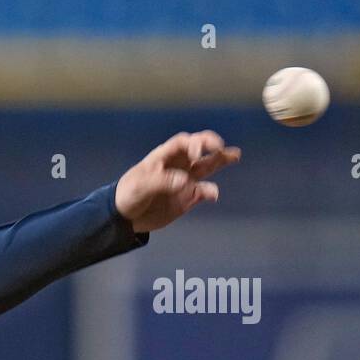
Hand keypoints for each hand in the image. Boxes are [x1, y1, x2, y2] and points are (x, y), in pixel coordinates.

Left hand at [114, 130, 241, 233]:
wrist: (124, 217)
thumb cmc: (128, 194)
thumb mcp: (140, 186)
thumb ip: (162, 182)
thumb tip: (184, 181)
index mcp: (165, 156)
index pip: (184, 143)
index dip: (194, 143)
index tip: (198, 153)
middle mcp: (179, 165)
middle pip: (200, 148)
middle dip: (211, 144)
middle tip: (221, 147)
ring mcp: (185, 180)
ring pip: (208, 166)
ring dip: (221, 160)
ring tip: (235, 155)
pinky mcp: (188, 197)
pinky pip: (204, 191)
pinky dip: (210, 192)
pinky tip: (213, 195)